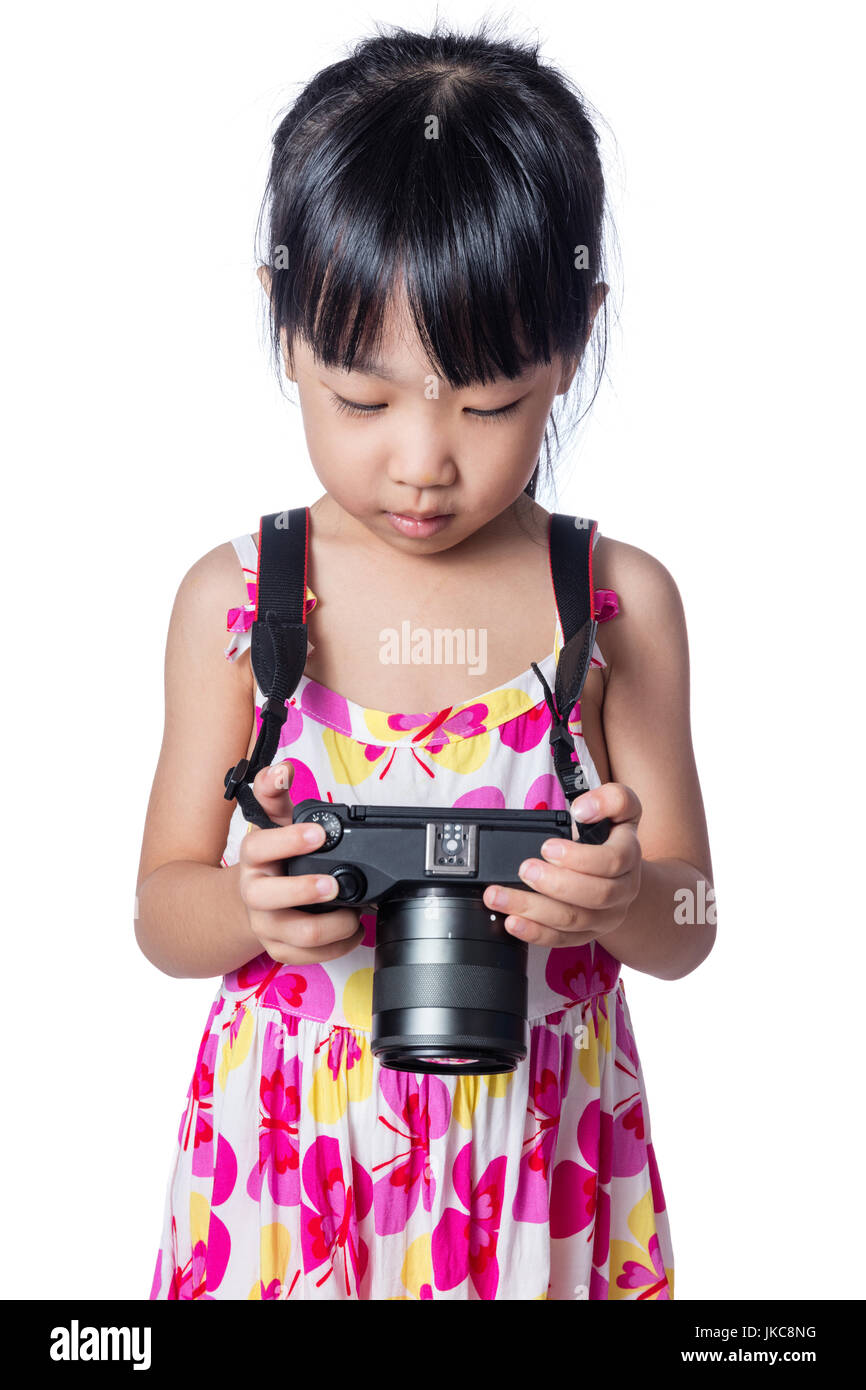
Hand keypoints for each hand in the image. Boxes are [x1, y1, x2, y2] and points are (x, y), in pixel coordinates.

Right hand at [238, 759, 365, 964]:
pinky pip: (306, 957)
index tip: (319, 832)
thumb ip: (275, 792)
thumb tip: (283, 768)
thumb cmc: (271, 858)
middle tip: (336, 884)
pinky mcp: (278, 949)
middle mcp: (254, 892)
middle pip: (267, 897)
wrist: (247, 901)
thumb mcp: (272, 822)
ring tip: (355, 911)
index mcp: (253, 858)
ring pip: (294, 935)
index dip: (288, 840)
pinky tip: (352, 932)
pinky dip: (336, 947)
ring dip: (331, 925)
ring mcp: (264, 924)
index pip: (258, 847)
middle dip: (304, 890)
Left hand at [481, 783, 642, 946]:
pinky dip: (535, 933)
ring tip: (499, 895)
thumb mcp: (619, 807)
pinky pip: (562, 940)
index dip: (579, 857)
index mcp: (629, 856)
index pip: (612, 861)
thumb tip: (583, 809)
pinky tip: (512, 922)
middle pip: (595, 895)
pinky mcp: (587, 934)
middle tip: (524, 870)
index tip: (546, 847)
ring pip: (574, 920)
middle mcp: (623, 890)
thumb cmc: (610, 835)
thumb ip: (610, 799)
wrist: (621, 873)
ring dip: (533, 909)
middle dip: (554, 884)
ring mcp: (606, 916)